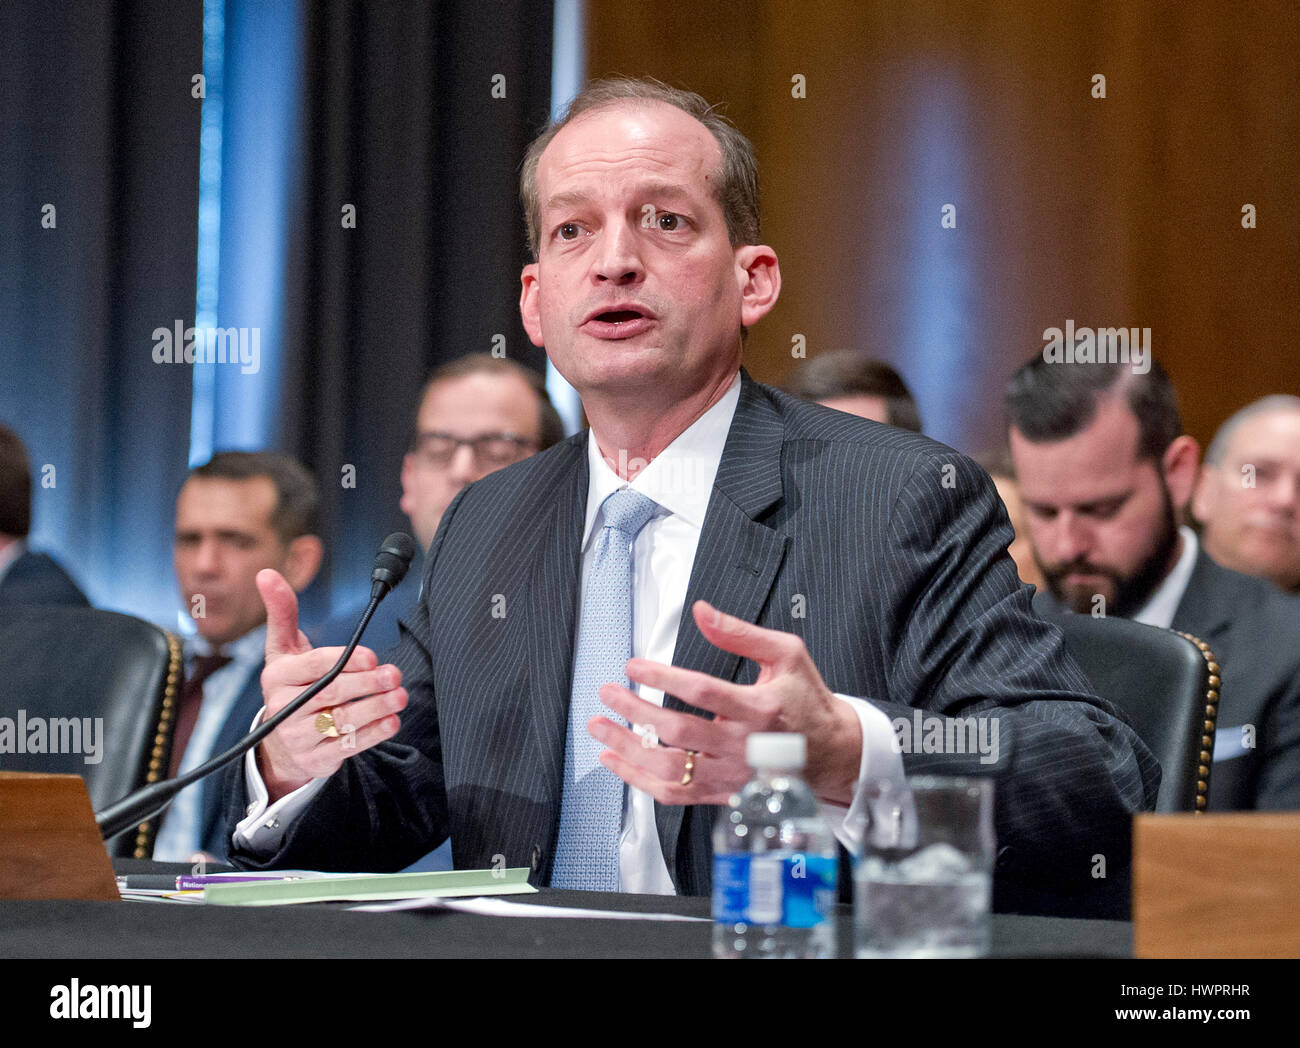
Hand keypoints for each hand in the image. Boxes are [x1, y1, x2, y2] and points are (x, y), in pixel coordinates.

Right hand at [254, 568, 407, 800]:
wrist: (280, 740)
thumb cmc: (291, 684)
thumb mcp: (283, 649)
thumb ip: (282, 612)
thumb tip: (267, 573)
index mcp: (277, 676)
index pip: (315, 665)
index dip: (346, 660)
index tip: (372, 656)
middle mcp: (283, 708)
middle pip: (332, 693)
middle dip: (367, 683)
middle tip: (394, 674)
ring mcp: (297, 737)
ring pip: (342, 721)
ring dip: (376, 708)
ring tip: (400, 695)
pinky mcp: (315, 759)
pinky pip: (348, 746)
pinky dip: (373, 733)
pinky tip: (392, 720)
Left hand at [590, 600, 861, 805]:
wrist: (831, 752)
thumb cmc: (807, 701)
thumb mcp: (786, 654)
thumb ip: (741, 633)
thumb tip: (702, 612)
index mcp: (760, 709)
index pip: (703, 691)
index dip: (664, 676)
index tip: (635, 665)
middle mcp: (744, 746)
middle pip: (679, 732)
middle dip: (636, 711)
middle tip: (609, 693)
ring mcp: (732, 775)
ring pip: (670, 769)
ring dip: (628, 749)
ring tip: (600, 728)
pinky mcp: (723, 794)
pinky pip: (675, 794)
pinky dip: (640, 781)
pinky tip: (617, 761)